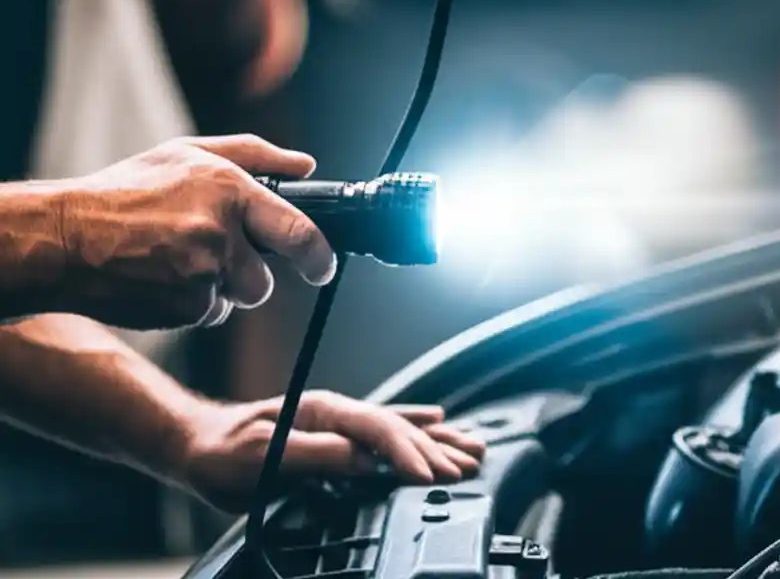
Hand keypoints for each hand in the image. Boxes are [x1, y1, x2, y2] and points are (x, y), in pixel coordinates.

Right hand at [51, 135, 336, 329]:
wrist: (66, 238)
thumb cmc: (127, 192)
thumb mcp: (188, 154)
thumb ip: (254, 155)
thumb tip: (306, 166)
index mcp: (230, 190)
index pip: (299, 230)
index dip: (320, 256)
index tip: (322, 267)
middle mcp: (220, 232)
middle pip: (266, 279)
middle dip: (256, 279)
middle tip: (235, 270)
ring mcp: (202, 273)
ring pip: (239, 297)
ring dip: (220, 288)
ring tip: (179, 261)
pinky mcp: (184, 306)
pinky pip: (209, 313)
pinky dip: (192, 302)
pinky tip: (162, 278)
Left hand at [176, 391, 485, 512]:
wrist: (197, 446)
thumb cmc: (222, 451)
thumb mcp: (262, 454)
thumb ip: (316, 454)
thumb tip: (363, 460)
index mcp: (324, 411)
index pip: (379, 429)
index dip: (408, 453)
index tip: (431, 476)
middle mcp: (337, 413)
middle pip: (400, 428)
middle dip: (437, 451)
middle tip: (468, 469)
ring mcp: (339, 422)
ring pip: (401, 427)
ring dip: (439, 439)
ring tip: (475, 448)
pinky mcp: (336, 436)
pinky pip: (387, 430)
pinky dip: (417, 427)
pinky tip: (440, 421)